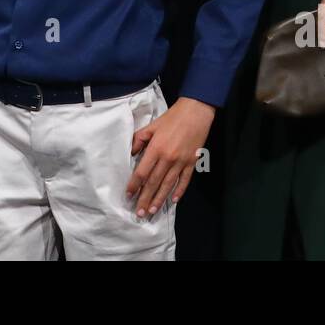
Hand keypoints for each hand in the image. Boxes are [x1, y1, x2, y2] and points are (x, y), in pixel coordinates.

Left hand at [125, 97, 213, 216]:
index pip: (142, 172)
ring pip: (168, 185)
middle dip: (145, 198)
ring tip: (152, 210)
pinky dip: (179, 191)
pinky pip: (184, 180)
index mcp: (156, 148)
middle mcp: (168, 158)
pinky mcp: (192, 162)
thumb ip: (139, 139)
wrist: (196, 112)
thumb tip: (131, 153)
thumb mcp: (152, 125)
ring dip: (159, 199)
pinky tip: (174, 200)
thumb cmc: (172, 117)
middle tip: (139, 213)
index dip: (134, 185)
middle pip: (154, 182)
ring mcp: (181, 162)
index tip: (129, 195)